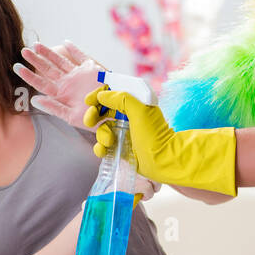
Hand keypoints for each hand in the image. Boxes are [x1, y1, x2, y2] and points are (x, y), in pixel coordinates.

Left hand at [13, 40, 107, 127]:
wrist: (116, 113)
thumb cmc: (94, 119)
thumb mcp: (71, 117)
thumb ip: (54, 108)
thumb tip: (35, 100)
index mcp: (62, 95)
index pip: (41, 83)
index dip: (29, 75)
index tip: (17, 67)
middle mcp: (68, 84)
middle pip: (48, 70)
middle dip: (35, 60)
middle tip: (22, 51)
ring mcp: (79, 75)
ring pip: (60, 61)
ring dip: (49, 53)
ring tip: (36, 44)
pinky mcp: (91, 69)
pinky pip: (81, 57)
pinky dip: (74, 49)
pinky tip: (65, 42)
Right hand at [91, 89, 237, 196]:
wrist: (164, 160)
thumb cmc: (155, 135)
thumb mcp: (140, 111)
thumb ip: (121, 98)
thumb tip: (103, 95)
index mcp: (135, 103)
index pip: (113, 93)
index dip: (100, 95)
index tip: (90, 101)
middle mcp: (129, 116)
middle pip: (103, 110)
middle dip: (94, 114)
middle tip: (90, 121)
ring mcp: (124, 132)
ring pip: (102, 128)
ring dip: (100, 134)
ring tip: (109, 141)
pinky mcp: (121, 148)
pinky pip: (104, 145)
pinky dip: (101, 147)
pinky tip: (104, 150)